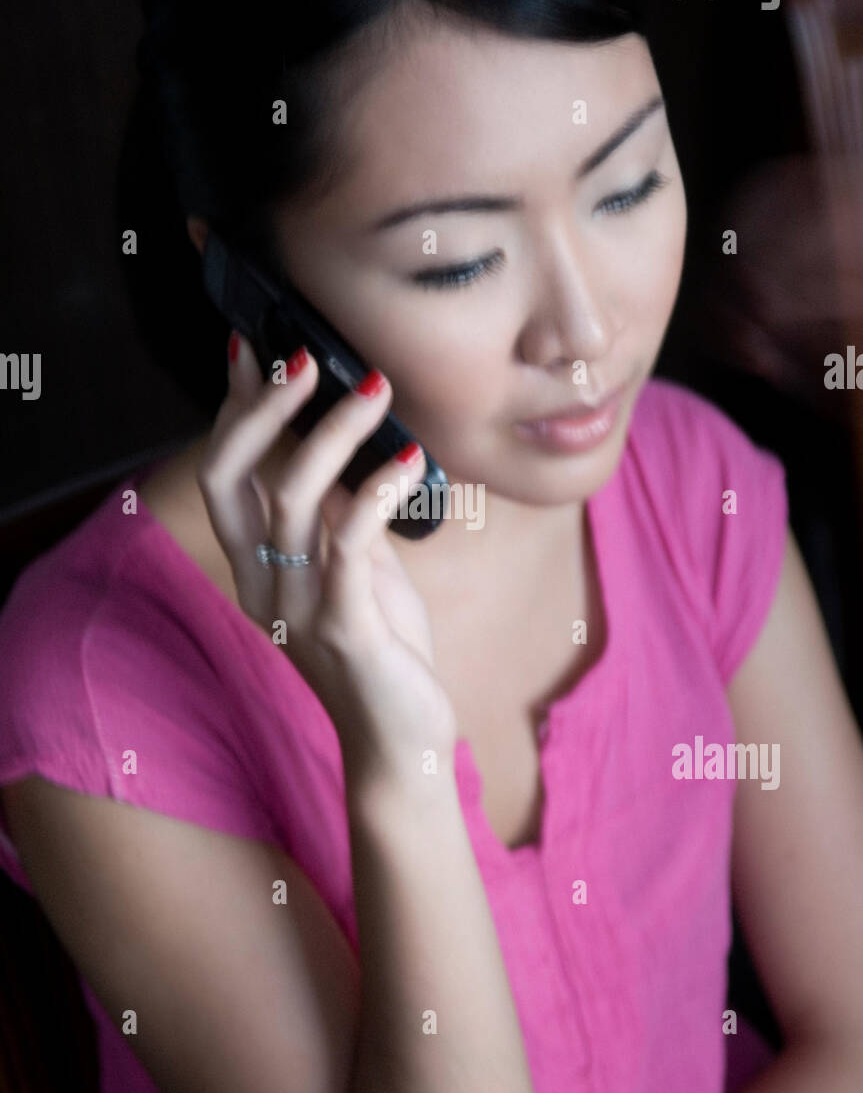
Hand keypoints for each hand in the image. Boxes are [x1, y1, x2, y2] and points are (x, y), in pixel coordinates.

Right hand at [197, 334, 457, 775]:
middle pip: (229, 478)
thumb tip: (348, 457)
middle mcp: (262, 584)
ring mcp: (297, 608)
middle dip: (260, 409)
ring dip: (334, 434)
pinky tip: (412, 460)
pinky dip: (378, 492)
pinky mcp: (344, 628)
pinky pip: (349, 545)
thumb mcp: (356, 575)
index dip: (233, 410)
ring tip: (377, 390)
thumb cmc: (383, 653)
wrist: (399, 744)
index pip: (224, 475)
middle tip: (305, 357)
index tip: (252, 348)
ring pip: (292, 499)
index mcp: (259, 568)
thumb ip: (340, 522)